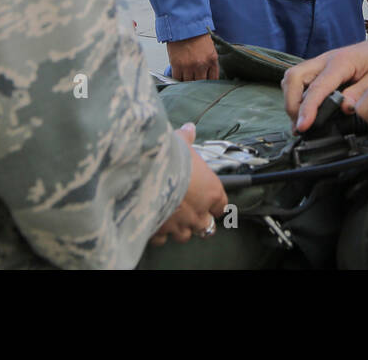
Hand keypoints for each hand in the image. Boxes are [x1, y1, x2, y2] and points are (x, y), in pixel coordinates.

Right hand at [149, 123, 228, 245]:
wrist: (145, 176)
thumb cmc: (170, 158)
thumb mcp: (180, 143)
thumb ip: (186, 138)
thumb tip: (189, 128)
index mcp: (210, 190)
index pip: (221, 204)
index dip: (216, 203)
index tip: (211, 200)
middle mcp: (198, 211)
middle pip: (207, 226)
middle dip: (200, 222)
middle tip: (192, 214)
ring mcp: (179, 225)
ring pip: (186, 236)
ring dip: (180, 229)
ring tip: (173, 220)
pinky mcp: (159, 232)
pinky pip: (162, 239)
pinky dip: (158, 234)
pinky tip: (153, 224)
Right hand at [167, 32, 218, 81]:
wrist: (184, 25)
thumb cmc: (196, 34)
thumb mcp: (210, 48)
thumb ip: (210, 61)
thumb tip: (208, 74)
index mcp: (212, 60)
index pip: (213, 79)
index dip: (209, 84)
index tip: (206, 85)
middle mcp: (201, 64)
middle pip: (200, 83)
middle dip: (197, 84)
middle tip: (194, 83)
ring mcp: (189, 66)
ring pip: (188, 82)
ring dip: (186, 82)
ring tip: (185, 79)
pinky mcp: (177, 65)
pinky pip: (177, 78)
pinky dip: (177, 79)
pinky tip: (178, 77)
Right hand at [282, 31, 367, 132]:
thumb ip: (360, 93)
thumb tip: (343, 108)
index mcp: (341, 62)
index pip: (318, 87)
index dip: (308, 108)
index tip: (303, 127)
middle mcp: (325, 60)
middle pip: (294, 78)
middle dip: (292, 104)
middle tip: (301, 126)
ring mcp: (319, 62)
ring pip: (292, 78)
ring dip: (292, 100)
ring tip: (301, 121)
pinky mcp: (318, 67)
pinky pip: (298, 80)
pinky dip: (296, 96)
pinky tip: (304, 112)